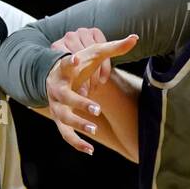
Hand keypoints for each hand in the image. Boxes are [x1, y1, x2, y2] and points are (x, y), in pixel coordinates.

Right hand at [44, 33, 138, 154]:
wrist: (54, 76)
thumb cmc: (79, 64)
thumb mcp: (94, 53)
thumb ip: (114, 47)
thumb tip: (136, 38)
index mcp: (64, 70)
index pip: (65, 64)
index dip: (70, 62)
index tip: (76, 59)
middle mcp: (57, 89)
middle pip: (66, 98)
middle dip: (80, 103)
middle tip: (97, 108)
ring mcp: (56, 106)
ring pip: (64, 118)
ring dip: (78, 124)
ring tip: (95, 130)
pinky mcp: (59, 120)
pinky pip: (65, 135)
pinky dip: (77, 143)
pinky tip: (91, 150)